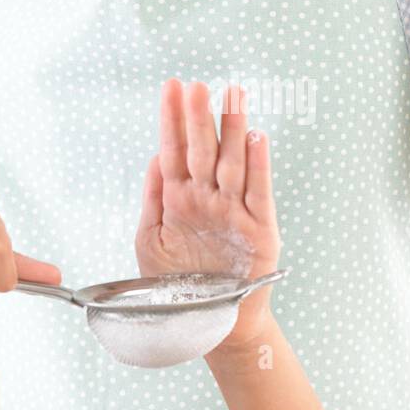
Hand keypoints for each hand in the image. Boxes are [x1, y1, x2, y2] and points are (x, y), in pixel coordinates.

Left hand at [135, 79, 279, 354]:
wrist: (210, 323)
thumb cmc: (177, 287)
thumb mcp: (150, 242)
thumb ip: (151, 200)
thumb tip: (155, 157)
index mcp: (179, 199)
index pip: (174, 151)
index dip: (172, 120)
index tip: (172, 88)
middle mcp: (207, 199)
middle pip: (203, 149)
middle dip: (199, 118)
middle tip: (198, 86)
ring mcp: (233, 210)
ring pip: (233, 162)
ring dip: (232, 129)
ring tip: (233, 95)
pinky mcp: (259, 228)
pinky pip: (259, 192)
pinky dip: (258, 166)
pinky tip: (255, 139)